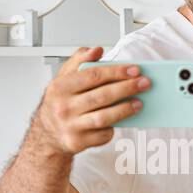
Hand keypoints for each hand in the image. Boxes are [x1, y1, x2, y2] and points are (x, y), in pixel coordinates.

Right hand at [36, 46, 150, 155]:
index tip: (134, 69)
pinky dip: (114, 127)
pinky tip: (122, 120)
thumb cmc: (60, 102)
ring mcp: (71, 126)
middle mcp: (64, 107)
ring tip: (139, 103)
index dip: (116, 71)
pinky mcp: (78, 142)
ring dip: (126, 109)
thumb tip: (97, 50)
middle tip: (145, 83)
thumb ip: (79, 60)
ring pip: (105, 117)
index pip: (93, 75)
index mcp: (60, 87)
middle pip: (102, 95)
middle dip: (127, 88)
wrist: (47, 134)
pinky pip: (102, 134)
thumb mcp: (63, 77)